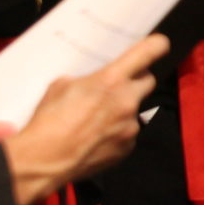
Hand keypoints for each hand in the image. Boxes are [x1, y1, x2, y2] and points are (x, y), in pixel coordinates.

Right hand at [3, 36, 166, 204]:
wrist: (45, 160)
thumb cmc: (49, 120)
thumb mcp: (62, 85)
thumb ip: (88, 79)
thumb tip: (95, 82)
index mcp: (111, 79)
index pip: (148, 52)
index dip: (156, 45)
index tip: (158, 44)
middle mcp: (127, 101)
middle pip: (148, 81)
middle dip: (136, 81)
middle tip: (117, 86)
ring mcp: (130, 126)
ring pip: (134, 110)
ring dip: (121, 111)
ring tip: (95, 120)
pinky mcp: (127, 148)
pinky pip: (128, 133)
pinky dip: (116, 132)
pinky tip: (96, 137)